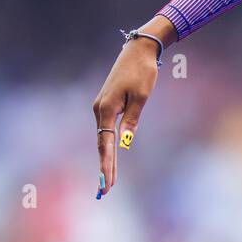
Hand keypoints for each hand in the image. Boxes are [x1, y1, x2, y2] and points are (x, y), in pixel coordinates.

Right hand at [91, 37, 159, 195]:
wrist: (138, 51)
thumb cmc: (142, 72)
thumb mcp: (141, 97)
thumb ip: (132, 121)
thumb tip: (125, 143)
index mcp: (106, 108)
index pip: (106, 144)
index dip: (106, 166)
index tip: (105, 183)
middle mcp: (99, 109)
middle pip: (102, 144)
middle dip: (104, 168)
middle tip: (104, 191)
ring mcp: (101, 106)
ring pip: (103, 138)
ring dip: (106, 158)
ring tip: (107, 180)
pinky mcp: (106, 104)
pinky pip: (105, 129)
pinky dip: (107, 145)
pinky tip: (110, 157)